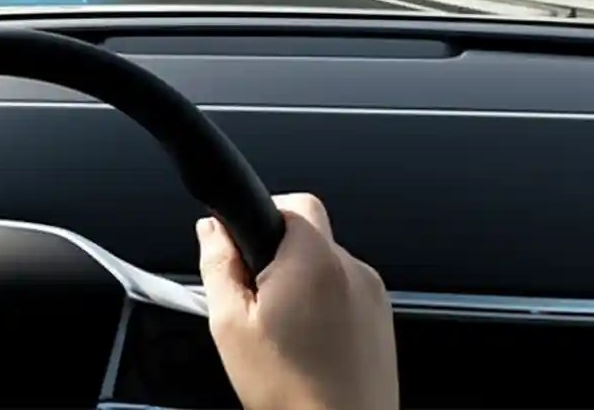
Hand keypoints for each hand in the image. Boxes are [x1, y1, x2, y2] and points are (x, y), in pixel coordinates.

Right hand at [197, 194, 397, 409]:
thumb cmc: (291, 394)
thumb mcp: (230, 326)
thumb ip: (218, 265)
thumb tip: (211, 229)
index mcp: (314, 262)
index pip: (291, 202)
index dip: (261, 216)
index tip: (243, 247)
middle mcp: (352, 270)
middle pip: (309, 232)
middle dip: (278, 253)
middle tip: (256, 296)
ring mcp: (373, 295)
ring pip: (326, 263)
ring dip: (301, 281)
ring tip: (283, 330)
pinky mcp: (382, 319)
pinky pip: (345, 290)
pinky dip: (323, 304)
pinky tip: (306, 342)